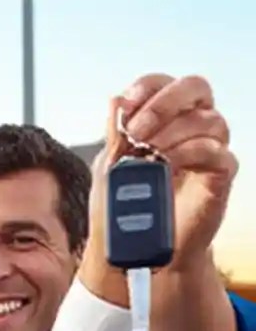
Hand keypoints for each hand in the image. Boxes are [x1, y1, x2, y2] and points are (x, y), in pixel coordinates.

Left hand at [86, 74, 237, 279]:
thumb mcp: (111, 167)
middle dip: (164, 103)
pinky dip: (188, 153)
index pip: (164, 84)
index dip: (147, 88)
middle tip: (137, 130)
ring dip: (172, 132)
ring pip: (207, 120)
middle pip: (195, 88)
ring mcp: (209, 148)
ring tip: (147, 154)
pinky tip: (167, 166)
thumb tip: (114, 100)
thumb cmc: (127, 205)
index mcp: (164, 118)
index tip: (125, 107)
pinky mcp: (220, 174)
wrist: (141, 246)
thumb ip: (115, 135)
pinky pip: (216, 152)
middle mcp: (192, 126)